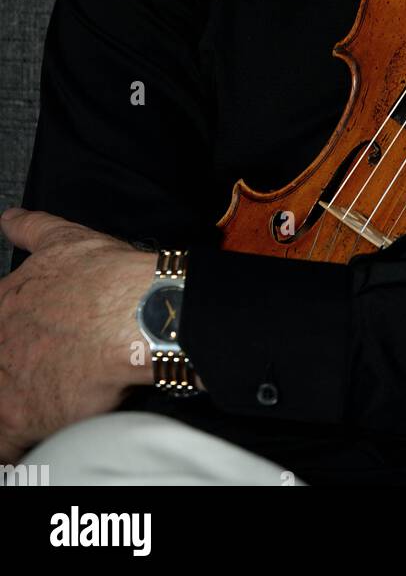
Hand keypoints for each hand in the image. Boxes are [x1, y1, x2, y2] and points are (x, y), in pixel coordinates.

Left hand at [0, 206, 155, 463]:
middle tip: (48, 367)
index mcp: (3, 302)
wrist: (135, 316)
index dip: (10, 339)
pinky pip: (4, 445)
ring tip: (46, 396)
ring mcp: (3, 381)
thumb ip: (31, 228)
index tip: (30, 341)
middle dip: (13, 365)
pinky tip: (34, 436)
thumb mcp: (64, 239)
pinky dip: (14, 444)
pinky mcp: (18, 418)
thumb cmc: (106, 277)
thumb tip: (9, 217)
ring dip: (15, 399)